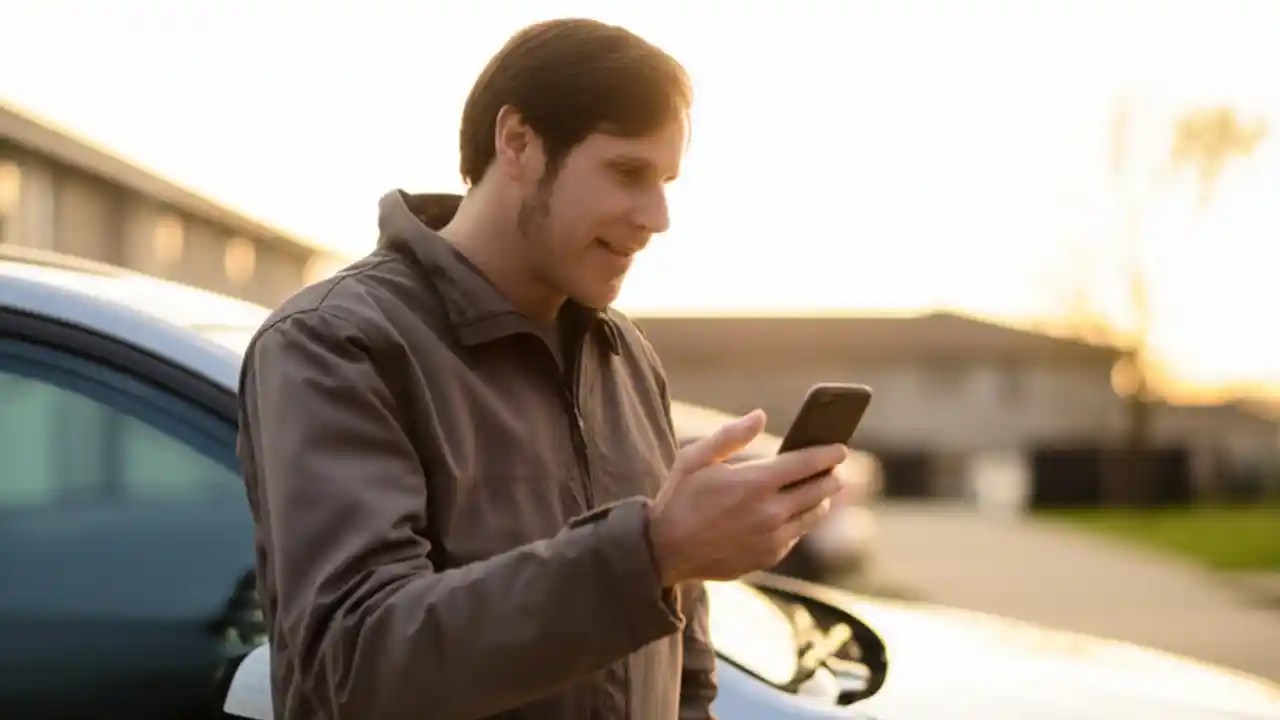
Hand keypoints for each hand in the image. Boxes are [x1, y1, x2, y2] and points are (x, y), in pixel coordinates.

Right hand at [647, 410, 848, 585]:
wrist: (665, 550)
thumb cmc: (679, 498)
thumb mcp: (695, 458)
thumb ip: (731, 436)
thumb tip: (760, 416)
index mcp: (754, 482)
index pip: (806, 463)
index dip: (828, 453)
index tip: (840, 447)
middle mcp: (769, 512)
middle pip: (819, 490)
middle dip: (831, 476)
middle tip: (834, 469)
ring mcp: (772, 538)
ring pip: (813, 515)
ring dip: (820, 500)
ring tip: (819, 490)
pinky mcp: (769, 557)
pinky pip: (796, 535)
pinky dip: (800, 521)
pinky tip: (792, 513)